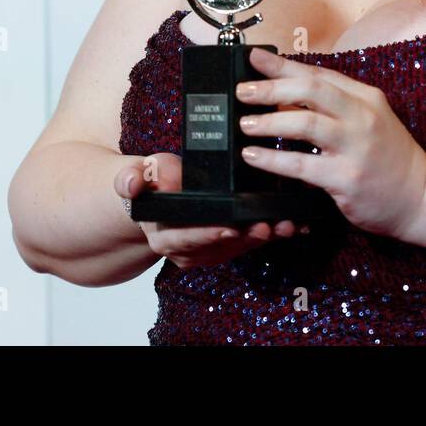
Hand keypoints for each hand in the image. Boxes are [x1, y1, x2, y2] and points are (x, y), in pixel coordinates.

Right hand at [114, 152, 307, 269]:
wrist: (160, 195)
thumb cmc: (154, 181)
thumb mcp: (138, 174)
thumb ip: (131, 179)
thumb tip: (132, 182)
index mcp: (164, 236)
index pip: (187, 238)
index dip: (209, 234)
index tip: (231, 227)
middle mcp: (186, 251)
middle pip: (220, 246)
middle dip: (247, 237)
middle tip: (270, 226)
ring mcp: (209, 251)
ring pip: (240, 246)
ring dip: (266, 237)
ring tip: (287, 224)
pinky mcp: (229, 247)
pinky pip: (251, 241)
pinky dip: (273, 233)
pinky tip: (293, 224)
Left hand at [235, 47, 425, 239]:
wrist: (420, 196)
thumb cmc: (389, 158)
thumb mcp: (371, 120)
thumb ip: (337, 105)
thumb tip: (289, 93)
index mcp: (366, 99)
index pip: (319, 73)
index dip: (283, 64)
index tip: (254, 57)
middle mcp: (362, 117)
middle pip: (311, 90)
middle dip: (271, 87)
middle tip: (243, 91)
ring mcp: (355, 147)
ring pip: (305, 123)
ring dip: (269, 120)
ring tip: (246, 123)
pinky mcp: (346, 177)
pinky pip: (301, 165)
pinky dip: (273, 159)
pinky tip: (254, 156)